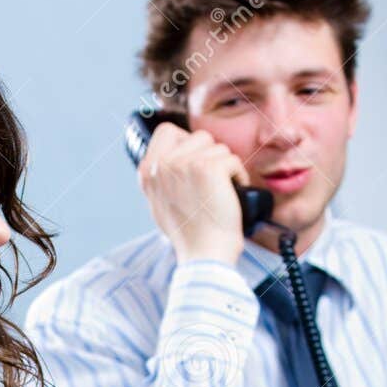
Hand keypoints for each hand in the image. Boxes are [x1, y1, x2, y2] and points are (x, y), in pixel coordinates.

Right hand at [137, 120, 250, 267]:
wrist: (204, 254)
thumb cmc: (188, 234)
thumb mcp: (159, 204)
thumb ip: (161, 178)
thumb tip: (170, 158)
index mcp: (147, 172)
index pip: (166, 131)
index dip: (186, 141)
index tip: (194, 162)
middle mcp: (162, 165)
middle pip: (198, 136)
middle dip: (210, 156)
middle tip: (212, 182)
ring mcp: (185, 164)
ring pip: (218, 147)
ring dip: (225, 167)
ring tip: (221, 190)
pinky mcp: (209, 169)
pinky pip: (232, 159)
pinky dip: (238, 176)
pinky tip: (232, 194)